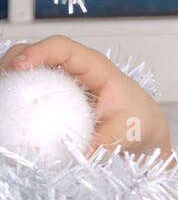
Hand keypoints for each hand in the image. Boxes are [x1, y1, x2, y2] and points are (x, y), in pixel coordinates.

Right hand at [0, 36, 171, 159]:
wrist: (141, 127)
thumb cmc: (137, 121)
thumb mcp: (126, 131)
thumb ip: (106, 140)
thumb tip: (83, 153)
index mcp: (95, 66)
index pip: (61, 47)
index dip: (38, 51)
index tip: (20, 66)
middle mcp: (74, 67)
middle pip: (36, 51)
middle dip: (13, 60)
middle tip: (0, 81)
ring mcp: (62, 79)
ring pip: (30, 68)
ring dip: (12, 78)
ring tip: (2, 97)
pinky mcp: (56, 93)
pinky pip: (33, 88)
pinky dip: (19, 95)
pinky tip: (10, 111)